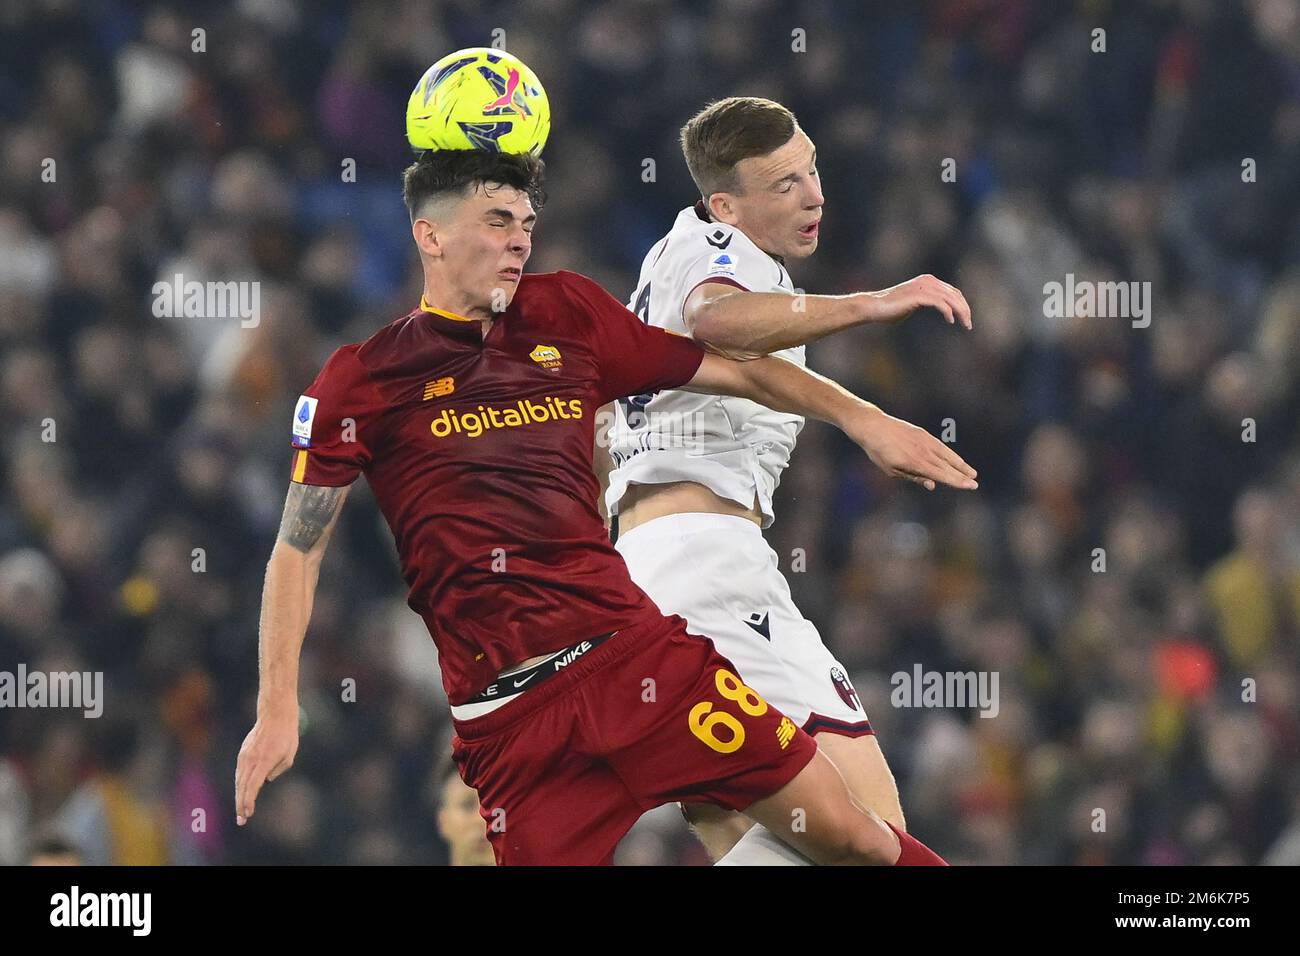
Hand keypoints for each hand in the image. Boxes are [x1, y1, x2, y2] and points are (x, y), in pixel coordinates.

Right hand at [235, 705, 299, 825]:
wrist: (275, 715)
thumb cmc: (286, 735)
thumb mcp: (288, 756)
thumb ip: (277, 771)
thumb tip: (264, 781)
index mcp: (264, 761)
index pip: (252, 786)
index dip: (249, 802)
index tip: (248, 813)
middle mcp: (251, 759)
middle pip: (242, 787)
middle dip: (240, 805)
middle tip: (241, 820)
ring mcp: (245, 755)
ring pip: (239, 780)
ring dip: (239, 796)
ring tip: (241, 810)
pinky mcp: (243, 752)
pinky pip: (239, 772)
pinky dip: (240, 784)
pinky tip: (242, 793)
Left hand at [851, 406, 977, 491]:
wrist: (873, 426)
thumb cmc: (879, 452)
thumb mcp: (891, 470)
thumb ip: (914, 477)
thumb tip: (933, 485)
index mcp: (914, 463)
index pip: (941, 474)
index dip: (957, 481)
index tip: (970, 485)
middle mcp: (922, 451)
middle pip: (946, 466)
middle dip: (962, 476)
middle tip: (975, 484)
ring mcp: (924, 441)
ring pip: (947, 455)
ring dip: (960, 465)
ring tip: (972, 473)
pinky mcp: (923, 434)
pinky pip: (941, 446)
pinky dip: (950, 454)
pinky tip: (957, 460)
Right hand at [859, 275, 971, 329]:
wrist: (874, 307)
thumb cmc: (890, 309)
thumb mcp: (913, 304)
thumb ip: (925, 303)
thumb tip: (937, 310)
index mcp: (928, 281)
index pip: (952, 292)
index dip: (962, 305)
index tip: (965, 318)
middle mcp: (928, 281)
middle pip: (955, 294)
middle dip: (965, 309)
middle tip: (969, 325)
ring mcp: (923, 287)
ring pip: (950, 298)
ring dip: (961, 312)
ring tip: (965, 324)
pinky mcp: (919, 295)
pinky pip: (940, 303)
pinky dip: (948, 312)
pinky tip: (950, 321)